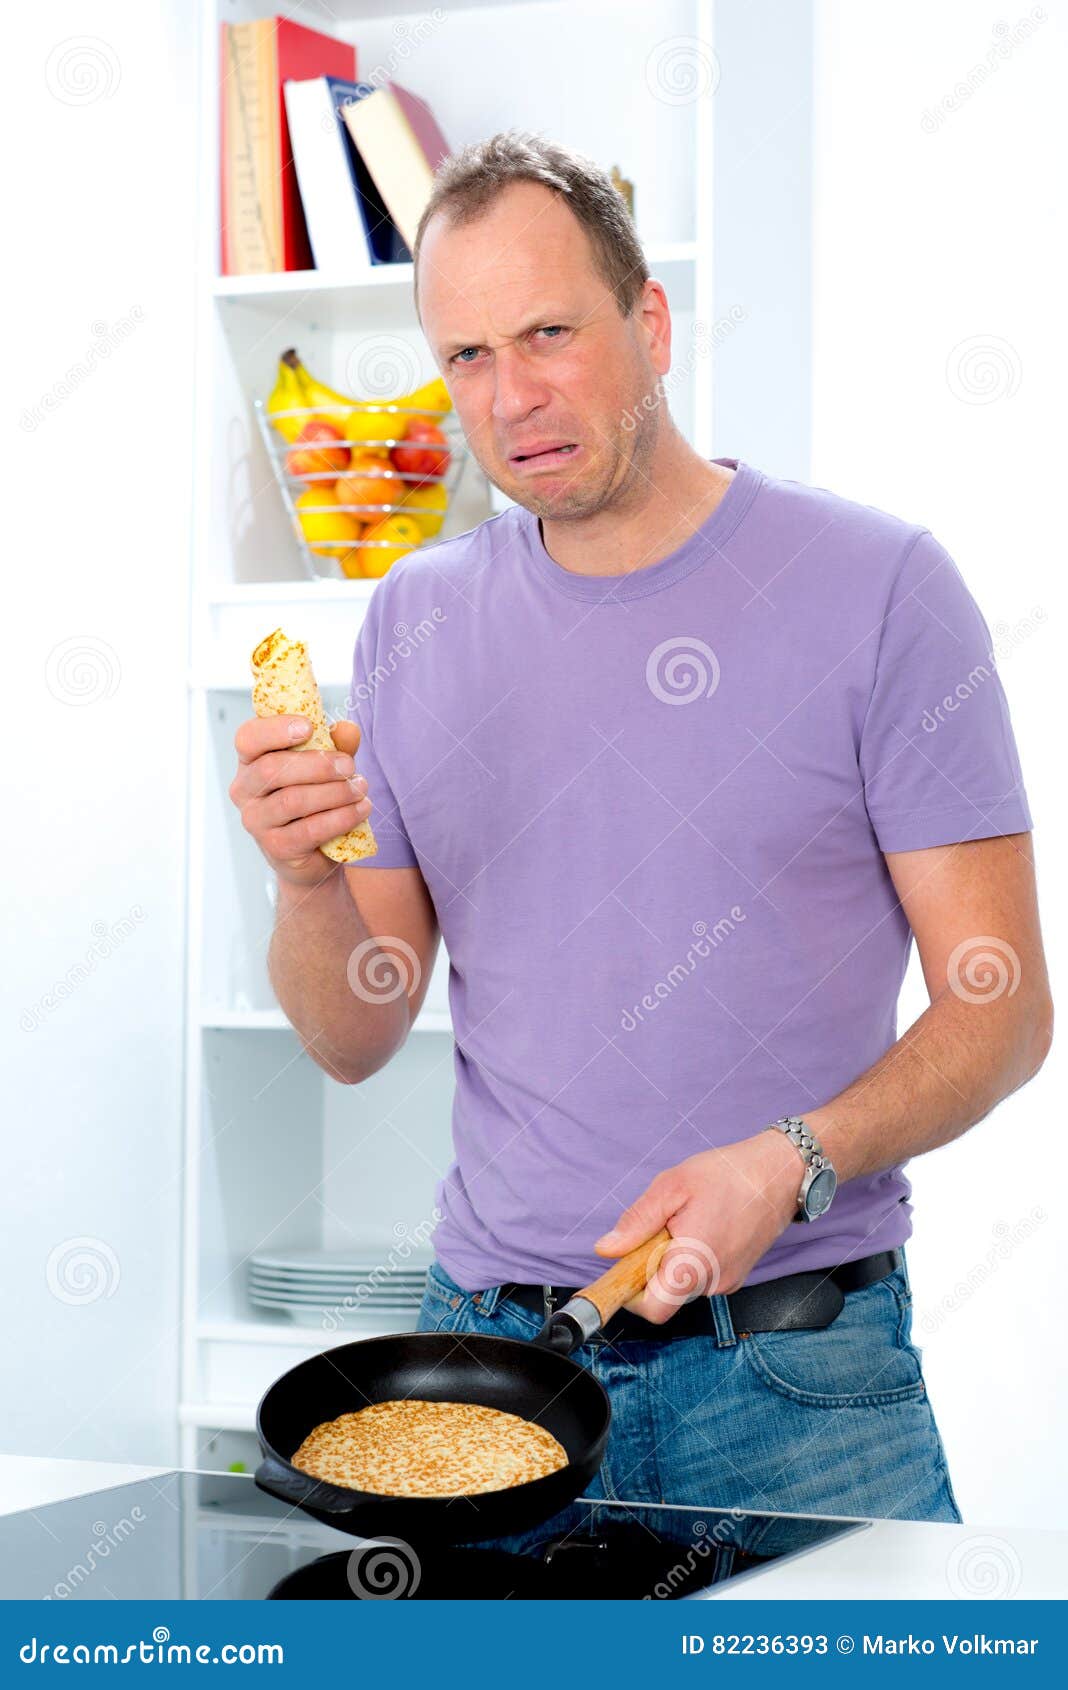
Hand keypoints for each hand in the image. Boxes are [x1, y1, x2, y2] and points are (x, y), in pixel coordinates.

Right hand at [229, 715, 372, 889]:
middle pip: (272, 769)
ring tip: (360, 788)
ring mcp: (256, 821)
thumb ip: (335, 745)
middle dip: (317, 765)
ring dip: (334, 792)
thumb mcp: (325, 765)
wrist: (314, 853)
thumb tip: (348, 729)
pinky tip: (360, 810)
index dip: (275, 730)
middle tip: (349, 766)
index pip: (248, 739)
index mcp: (250, 761)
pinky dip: (340, 818)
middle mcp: (245, 790)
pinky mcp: (276, 847)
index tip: (309, 727)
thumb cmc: (314, 798)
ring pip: (293, 800)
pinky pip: (309, 829)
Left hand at [593, 1130, 803, 1321]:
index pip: (653, 1309)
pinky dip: (692, 1258)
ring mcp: (728, 1281)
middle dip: (651, 1268)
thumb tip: (606, 1249)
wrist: (780, 1174)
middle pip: (665, 1295)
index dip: (631, 1295)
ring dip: (673, 1260)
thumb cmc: (728, 1175)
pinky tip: (703, 1225)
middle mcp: (713, 1282)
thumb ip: (637, 1222)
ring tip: (685, 1221)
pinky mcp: (736, 1274)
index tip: (625, 1267)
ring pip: (683, 1284)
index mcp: (693, 1264)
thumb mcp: (672, 1186)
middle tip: (659, 1229)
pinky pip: (702, 1276)